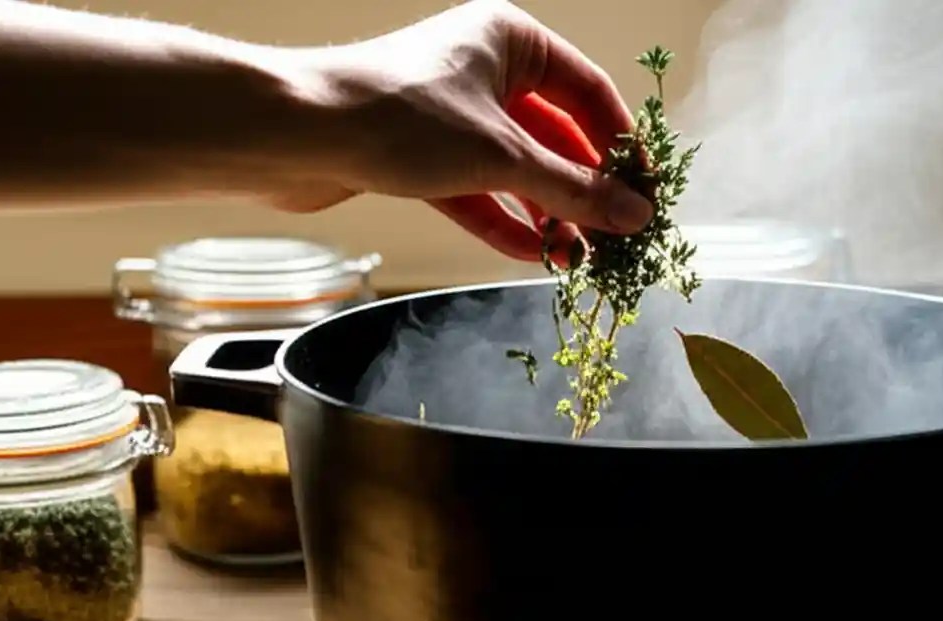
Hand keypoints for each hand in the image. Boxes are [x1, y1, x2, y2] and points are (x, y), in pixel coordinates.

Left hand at [276, 0, 652, 263]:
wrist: (296, 134)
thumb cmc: (396, 115)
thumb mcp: (503, 156)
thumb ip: (574, 189)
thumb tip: (633, 215)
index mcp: (510, 40)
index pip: (589, 92)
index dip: (622, 144)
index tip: (647, 192)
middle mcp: (483, 69)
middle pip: (555, 135)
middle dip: (584, 189)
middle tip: (618, 235)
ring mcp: (451, 113)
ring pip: (516, 168)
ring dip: (548, 212)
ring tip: (582, 258)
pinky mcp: (422, 154)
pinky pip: (480, 190)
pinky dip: (506, 221)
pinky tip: (536, 255)